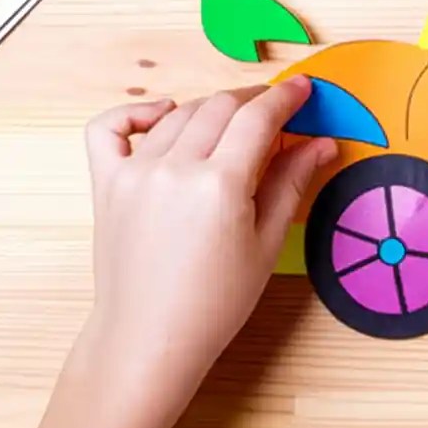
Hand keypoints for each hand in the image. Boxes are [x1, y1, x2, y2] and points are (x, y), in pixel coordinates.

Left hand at [23, 76, 335, 427]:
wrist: (150, 338)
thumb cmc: (213, 303)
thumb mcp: (266, 244)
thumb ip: (291, 183)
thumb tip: (320, 143)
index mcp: (219, 185)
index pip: (258, 117)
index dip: (285, 97)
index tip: (301, 89)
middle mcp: (174, 169)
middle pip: (220, 106)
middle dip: (253, 100)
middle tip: (274, 111)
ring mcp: (135, 173)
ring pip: (178, 113)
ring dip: (210, 109)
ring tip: (231, 127)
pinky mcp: (107, 183)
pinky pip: (111, 127)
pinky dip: (137, 111)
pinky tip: (163, 114)